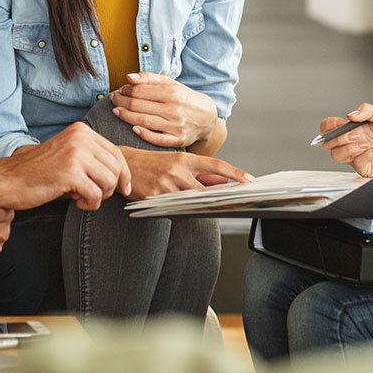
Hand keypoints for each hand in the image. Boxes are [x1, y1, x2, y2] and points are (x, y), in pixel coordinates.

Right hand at [0, 122, 131, 210]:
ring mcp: (76, 154)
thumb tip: (122, 174)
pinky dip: (89, 204)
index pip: (116, 152)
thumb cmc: (39, 171)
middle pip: (116, 168)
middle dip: (111, 187)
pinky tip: (75, 201)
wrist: (9, 179)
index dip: (124, 174)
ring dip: (99, 196)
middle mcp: (80, 138)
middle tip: (93, 194)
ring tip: (81, 195)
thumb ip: (92, 157)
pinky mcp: (70, 173)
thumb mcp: (68, 154)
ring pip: (109, 182)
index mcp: (81, 131)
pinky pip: (96, 195)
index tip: (124, 189)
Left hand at [112, 73, 217, 148]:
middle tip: (114, 100)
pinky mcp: (178, 140)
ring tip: (117, 111)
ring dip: (126, 116)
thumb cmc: (185, 99)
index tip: (120, 90)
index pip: (141, 91)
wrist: (206, 118)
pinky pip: (156, 139)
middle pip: (139, 106)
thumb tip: (129, 77)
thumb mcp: (171, 84)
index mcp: (173, 93)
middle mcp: (175, 109)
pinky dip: (143, 134)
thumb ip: (150, 78)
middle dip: (122, 102)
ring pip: (144, 122)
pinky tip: (133, 128)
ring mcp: (176, 126)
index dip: (126, 90)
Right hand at [120, 146, 253, 199]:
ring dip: (195, 207)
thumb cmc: (152, 163)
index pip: (215, 165)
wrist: (122, 164)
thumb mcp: (176, 162)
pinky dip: (179, 213)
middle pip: (206, 190)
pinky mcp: (155, 198)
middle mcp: (177, 170)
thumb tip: (223, 183)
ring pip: (191, 204)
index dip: (234, 172)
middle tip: (226, 204)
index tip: (249, 180)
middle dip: (216, 199)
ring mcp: (166, 184)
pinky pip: (175, 212)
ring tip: (191, 204)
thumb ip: (199, 173)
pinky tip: (173, 207)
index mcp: (184, 158)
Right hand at [322, 103, 372, 177]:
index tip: (340, 123)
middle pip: (328, 143)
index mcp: (354, 128)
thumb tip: (351, 114)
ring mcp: (357, 156)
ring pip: (337, 155)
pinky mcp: (365, 168)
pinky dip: (366, 155)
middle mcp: (353, 142)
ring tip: (366, 143)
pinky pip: (356, 164)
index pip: (329, 127)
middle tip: (355, 134)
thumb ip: (368, 110)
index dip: (329, 126)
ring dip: (350, 148)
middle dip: (339, 138)